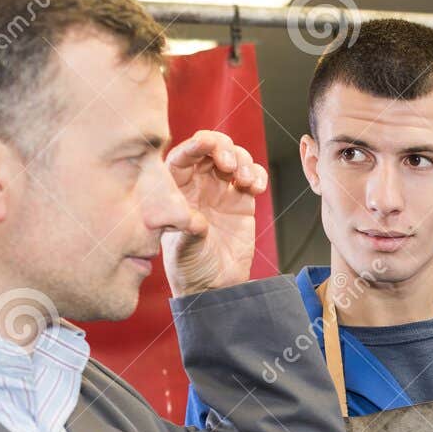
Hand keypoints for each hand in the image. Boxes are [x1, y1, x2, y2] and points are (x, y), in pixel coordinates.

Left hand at [162, 130, 268, 295]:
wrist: (215, 286)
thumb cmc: (190, 268)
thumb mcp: (182, 249)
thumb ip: (187, 229)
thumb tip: (193, 217)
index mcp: (175, 190)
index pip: (182, 157)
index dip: (195, 146)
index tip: (207, 145)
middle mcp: (197, 185)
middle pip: (210, 150)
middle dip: (222, 149)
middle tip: (229, 164)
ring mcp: (221, 191)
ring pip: (234, 158)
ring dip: (242, 161)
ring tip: (244, 181)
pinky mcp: (243, 201)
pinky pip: (252, 175)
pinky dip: (257, 174)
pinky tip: (255, 188)